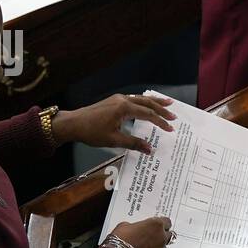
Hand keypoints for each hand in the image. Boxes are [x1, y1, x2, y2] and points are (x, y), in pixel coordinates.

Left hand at [52, 93, 175, 153]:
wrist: (73, 124)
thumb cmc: (91, 132)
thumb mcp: (114, 140)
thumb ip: (134, 143)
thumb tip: (150, 149)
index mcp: (124, 108)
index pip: (147, 114)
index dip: (160, 122)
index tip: (170, 129)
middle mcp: (122, 100)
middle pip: (147, 103)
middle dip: (161, 109)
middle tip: (174, 114)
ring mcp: (117, 99)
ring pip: (140, 98)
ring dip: (154, 102)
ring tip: (167, 102)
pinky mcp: (113, 101)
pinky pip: (133, 99)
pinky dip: (144, 101)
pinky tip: (147, 103)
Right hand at [108, 216, 171, 247]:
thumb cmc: (121, 238)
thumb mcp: (126, 225)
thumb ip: (137, 226)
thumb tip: (137, 228)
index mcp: (156, 224)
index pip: (167, 222)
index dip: (162, 223)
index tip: (157, 225)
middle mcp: (162, 237)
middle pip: (169, 234)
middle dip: (162, 234)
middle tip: (153, 235)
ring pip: (164, 246)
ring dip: (158, 246)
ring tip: (147, 246)